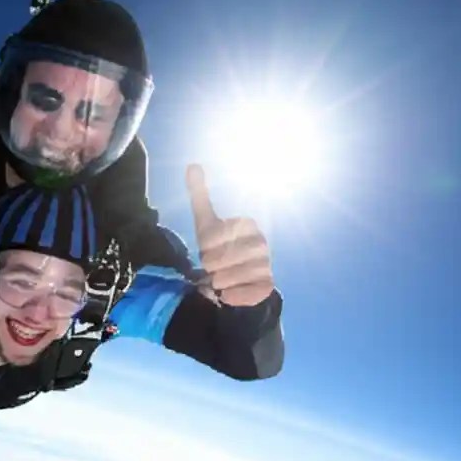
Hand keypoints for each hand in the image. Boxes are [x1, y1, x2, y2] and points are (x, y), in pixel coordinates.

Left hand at [187, 163, 274, 306]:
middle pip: (216, 260)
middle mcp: (261, 242)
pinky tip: (231, 292)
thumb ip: (200, 195)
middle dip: (209, 267)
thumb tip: (192, 164)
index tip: (210, 250)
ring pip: (226, 278)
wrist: (238, 279)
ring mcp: (266, 264)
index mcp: (246, 224)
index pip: (210, 239)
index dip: (205, 249)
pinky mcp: (268, 285)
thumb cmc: (221, 248)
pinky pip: (240, 294)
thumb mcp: (207, 223)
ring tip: (223, 278)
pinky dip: (230, 296)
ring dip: (218, 282)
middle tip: (216, 267)